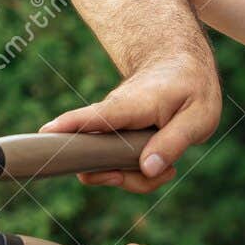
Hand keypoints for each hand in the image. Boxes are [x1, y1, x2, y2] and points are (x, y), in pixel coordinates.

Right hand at [39, 52, 219, 192]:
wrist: (180, 65)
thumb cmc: (191, 87)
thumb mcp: (199, 117)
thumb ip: (174, 143)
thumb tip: (147, 169)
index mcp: (132, 105)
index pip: (96, 117)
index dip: (70, 127)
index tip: (45, 134)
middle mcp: (112, 115)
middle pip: (94, 156)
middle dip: (119, 177)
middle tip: (158, 174)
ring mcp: (110, 127)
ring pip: (106, 165)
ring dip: (136, 178)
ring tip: (170, 169)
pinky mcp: (113, 137)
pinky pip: (116, 164)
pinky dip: (138, 173)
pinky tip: (162, 165)